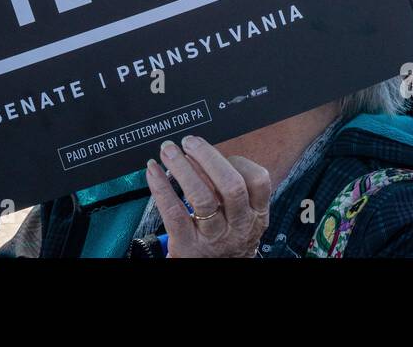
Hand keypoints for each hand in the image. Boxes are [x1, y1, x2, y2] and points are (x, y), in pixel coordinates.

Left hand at [145, 136, 270, 257]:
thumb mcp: (240, 217)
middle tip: (188, 142)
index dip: (238, 161)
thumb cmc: (224, 236)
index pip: (258, 182)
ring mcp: (213, 238)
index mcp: (255, 215)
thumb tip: (205, 151)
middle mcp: (239, 227)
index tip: (220, 152)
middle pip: (231, 186)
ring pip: (202, 198)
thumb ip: (231, 188)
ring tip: (168, 151)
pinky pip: (174, 213)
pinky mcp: (187, 246)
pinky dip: (161, 187)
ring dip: (182, 168)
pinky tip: (153, 171)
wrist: (212, 271)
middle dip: (208, 157)